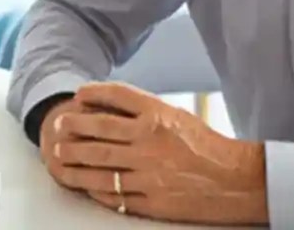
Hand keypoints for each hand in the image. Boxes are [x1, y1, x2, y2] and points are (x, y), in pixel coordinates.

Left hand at [45, 82, 267, 225]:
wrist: (235, 180)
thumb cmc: (207, 147)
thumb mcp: (177, 117)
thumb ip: (146, 111)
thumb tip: (109, 107)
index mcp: (159, 116)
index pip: (117, 97)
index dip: (94, 93)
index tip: (78, 94)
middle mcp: (150, 141)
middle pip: (99, 131)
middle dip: (73, 129)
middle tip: (58, 127)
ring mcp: (148, 172)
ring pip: (99, 166)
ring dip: (75, 161)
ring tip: (60, 157)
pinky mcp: (151, 200)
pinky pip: (114, 194)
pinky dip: (95, 188)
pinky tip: (84, 184)